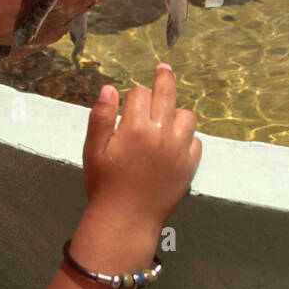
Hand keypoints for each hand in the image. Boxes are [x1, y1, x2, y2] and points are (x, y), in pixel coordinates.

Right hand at [0, 0, 100, 44]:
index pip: (42, 4)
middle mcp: (6, 28)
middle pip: (52, 19)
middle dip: (79, 4)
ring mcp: (7, 38)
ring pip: (49, 31)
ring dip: (72, 15)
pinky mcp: (6, 41)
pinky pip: (39, 38)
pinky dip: (57, 27)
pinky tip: (70, 16)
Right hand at [78, 64, 200, 252]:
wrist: (125, 221)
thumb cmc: (104, 185)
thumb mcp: (93, 150)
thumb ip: (101, 117)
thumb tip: (110, 87)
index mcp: (135, 128)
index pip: (139, 94)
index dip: (131, 96)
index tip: (128, 103)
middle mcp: (161, 134)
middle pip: (168, 94)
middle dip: (164, 78)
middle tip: (163, 68)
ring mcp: (179, 151)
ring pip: (187, 117)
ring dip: (176, 114)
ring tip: (164, 120)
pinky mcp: (190, 167)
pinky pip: (196, 142)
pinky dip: (186, 139)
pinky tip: (173, 145)